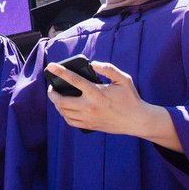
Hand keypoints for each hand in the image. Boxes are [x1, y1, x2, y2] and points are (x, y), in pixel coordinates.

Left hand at [45, 61, 182, 151]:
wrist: (137, 121)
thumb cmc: (130, 98)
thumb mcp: (123, 79)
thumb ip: (108, 68)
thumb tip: (93, 63)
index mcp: (97, 93)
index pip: (74, 80)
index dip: (60, 71)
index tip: (51, 66)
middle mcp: (90, 106)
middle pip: (62, 101)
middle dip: (53, 93)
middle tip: (52, 86)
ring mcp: (88, 118)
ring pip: (64, 112)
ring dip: (57, 103)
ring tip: (57, 96)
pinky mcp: (90, 126)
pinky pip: (70, 121)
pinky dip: (64, 114)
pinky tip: (65, 108)